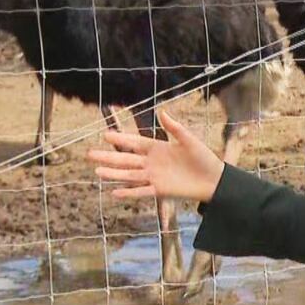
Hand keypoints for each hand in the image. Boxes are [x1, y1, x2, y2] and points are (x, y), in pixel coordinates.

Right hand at [86, 110, 224, 201]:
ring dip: (114, 174)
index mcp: (158, 148)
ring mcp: (154, 177)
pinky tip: (114, 192)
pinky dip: (129, 192)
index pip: (135, 142)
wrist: (214, 180)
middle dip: (108, 157)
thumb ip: (175, 128)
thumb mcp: (189, 140)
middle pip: (126, 159)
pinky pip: (141, 191)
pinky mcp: (160, 190)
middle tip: (89, 154)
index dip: (121, 139)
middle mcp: (153, 163)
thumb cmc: (203, 158)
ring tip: (97, 171)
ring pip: (130, 175)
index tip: (105, 135)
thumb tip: (162, 112)